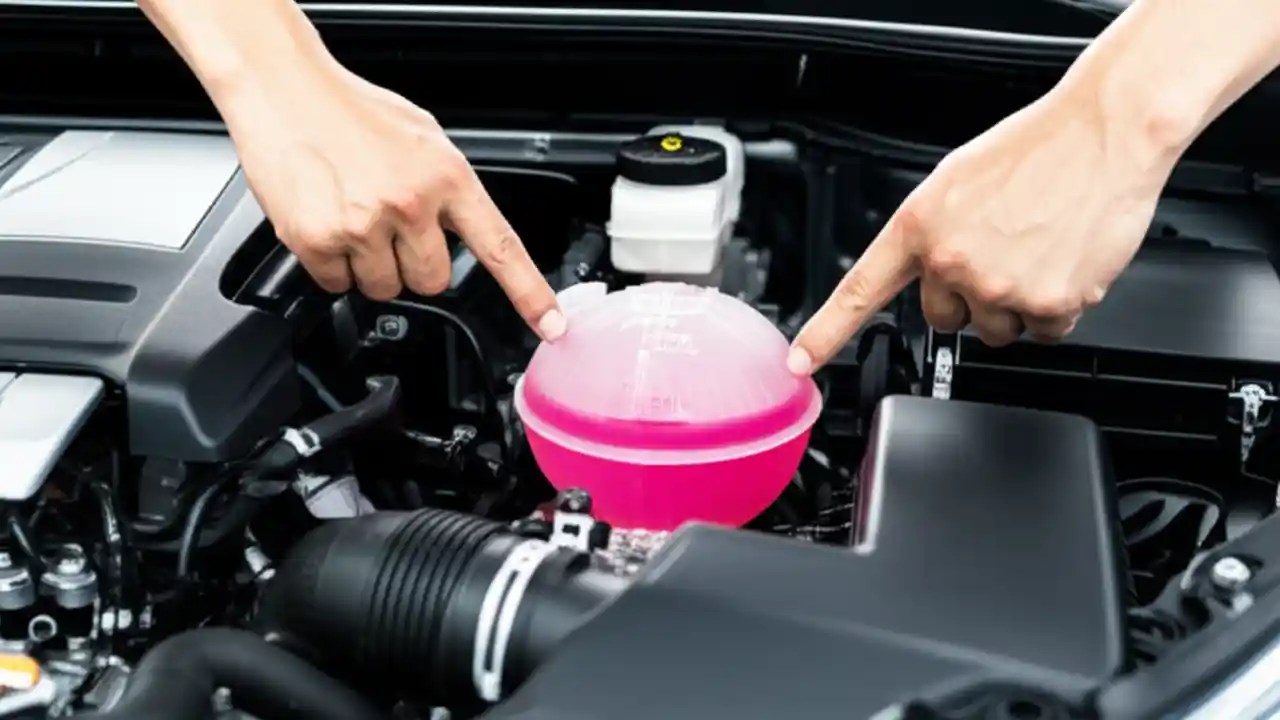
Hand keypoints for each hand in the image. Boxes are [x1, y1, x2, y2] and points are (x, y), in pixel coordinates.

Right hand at [216, 56, 565, 339]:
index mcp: (447, 177)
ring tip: (352, 215)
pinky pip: (335, 283)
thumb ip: (447, 188)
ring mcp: (363, 225)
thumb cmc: (351, 109)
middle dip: (412, 263)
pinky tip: (325, 220)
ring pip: (383, 288)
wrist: (283, 87)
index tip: (551, 325)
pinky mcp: (317, 240)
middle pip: (431, 281)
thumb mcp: (423, 140)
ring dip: (369, 265)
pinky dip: (330, 263)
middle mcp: (410, 204)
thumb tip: (460, 228)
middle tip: (388, 225)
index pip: (500, 247)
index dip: (529, 293)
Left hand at [787, 86, 1177, 374]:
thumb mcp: (958, 182)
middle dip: (969, 297)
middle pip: (945, 319)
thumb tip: (932, 273)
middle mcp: (951, 261)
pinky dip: (1058, 307)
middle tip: (1002, 253)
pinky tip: (1065, 263)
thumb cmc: (1037, 149)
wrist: (1106, 133)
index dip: (826, 334)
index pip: (860, 291)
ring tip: (1038, 251)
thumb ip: (935, 233)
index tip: (801, 364)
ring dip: (1016, 304)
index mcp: (920, 226)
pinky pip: (1045, 332)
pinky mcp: (1049, 304)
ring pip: (996, 330)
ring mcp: (998, 287)